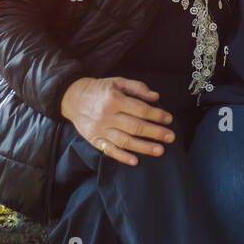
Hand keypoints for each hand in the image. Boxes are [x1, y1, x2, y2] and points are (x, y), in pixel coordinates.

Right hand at [59, 76, 174, 165]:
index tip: (169, 119)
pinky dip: (122, 157)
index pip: (140, 109)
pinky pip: (109, 151)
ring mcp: (100, 129)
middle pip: (135, 126)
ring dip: (144, 147)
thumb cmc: (100, 89)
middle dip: (155, 132)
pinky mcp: (94, 140)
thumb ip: (137, 88)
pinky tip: (135, 161)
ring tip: (160, 150)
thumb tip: (156, 97)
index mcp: (114, 99)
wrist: (73, 98)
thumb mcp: (118, 82)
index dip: (156, 115)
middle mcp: (107, 115)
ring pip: (125, 141)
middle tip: (171, 137)